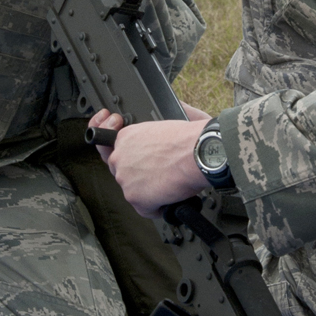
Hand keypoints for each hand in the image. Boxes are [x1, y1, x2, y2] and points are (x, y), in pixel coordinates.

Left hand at [91, 104, 211, 214]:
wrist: (198, 153)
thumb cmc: (191, 137)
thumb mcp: (175, 115)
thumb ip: (166, 114)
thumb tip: (177, 107)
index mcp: (126, 136)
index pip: (116, 151)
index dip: (129, 157)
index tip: (137, 159)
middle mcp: (120, 156)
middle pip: (124, 173)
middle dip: (140, 175)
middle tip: (159, 174)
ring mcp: (125, 177)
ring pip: (134, 191)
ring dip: (149, 191)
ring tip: (167, 184)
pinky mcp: (134, 197)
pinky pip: (145, 209)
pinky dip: (158, 207)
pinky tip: (169, 199)